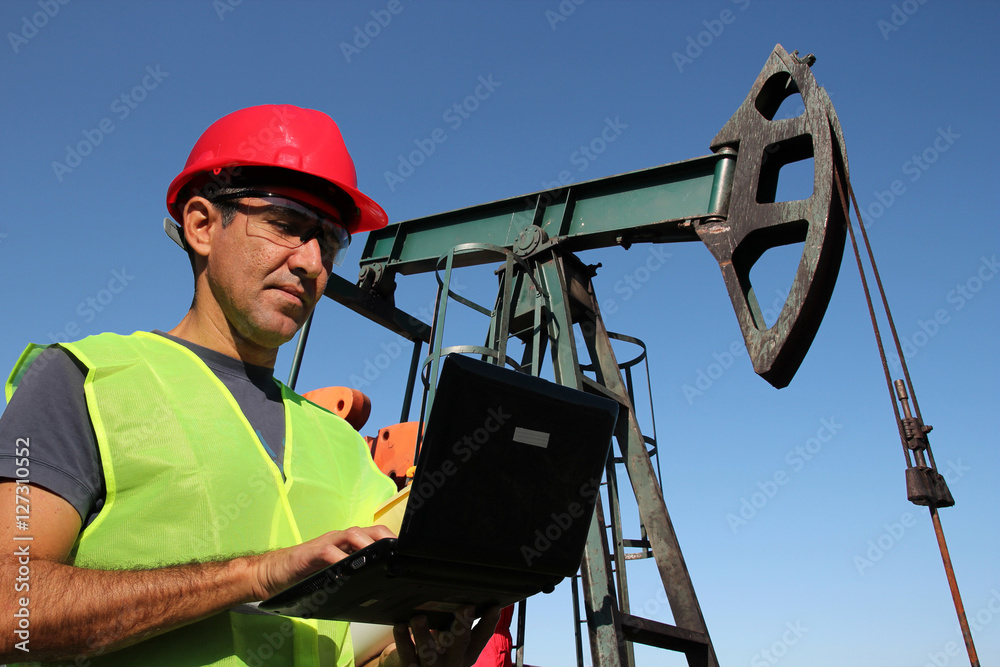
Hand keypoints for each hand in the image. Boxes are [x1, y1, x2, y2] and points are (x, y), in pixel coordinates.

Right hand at [244, 525, 395, 600]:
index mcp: (348, 544)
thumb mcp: (335, 574)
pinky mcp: (310, 552)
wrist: (273, 574)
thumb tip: (377, 586)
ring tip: (379, 556)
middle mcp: (339, 539)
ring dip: (367, 544)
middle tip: (398, 553)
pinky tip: (347, 569)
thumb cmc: (306, 575)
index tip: (406, 553)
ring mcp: (326, 543)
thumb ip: (352, 574)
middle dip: (385, 539)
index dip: (391, 542)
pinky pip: (328, 551)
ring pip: (352, 534)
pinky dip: (340, 559)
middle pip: (368, 531)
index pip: (374, 536)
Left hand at [390, 606, 501, 666]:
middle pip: (460, 645)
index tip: (494, 606)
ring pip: (430, 654)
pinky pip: (408, 658)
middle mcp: (452, 662)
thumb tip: (467, 595)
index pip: (481, 638)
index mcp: (465, 654)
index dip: (490, 623)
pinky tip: (400, 627)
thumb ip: (458, 624)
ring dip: (424, 635)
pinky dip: (403, 641)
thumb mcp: (451, 640)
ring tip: (419, 618)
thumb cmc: (436, 652)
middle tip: (466, 607)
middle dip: (463, 625)